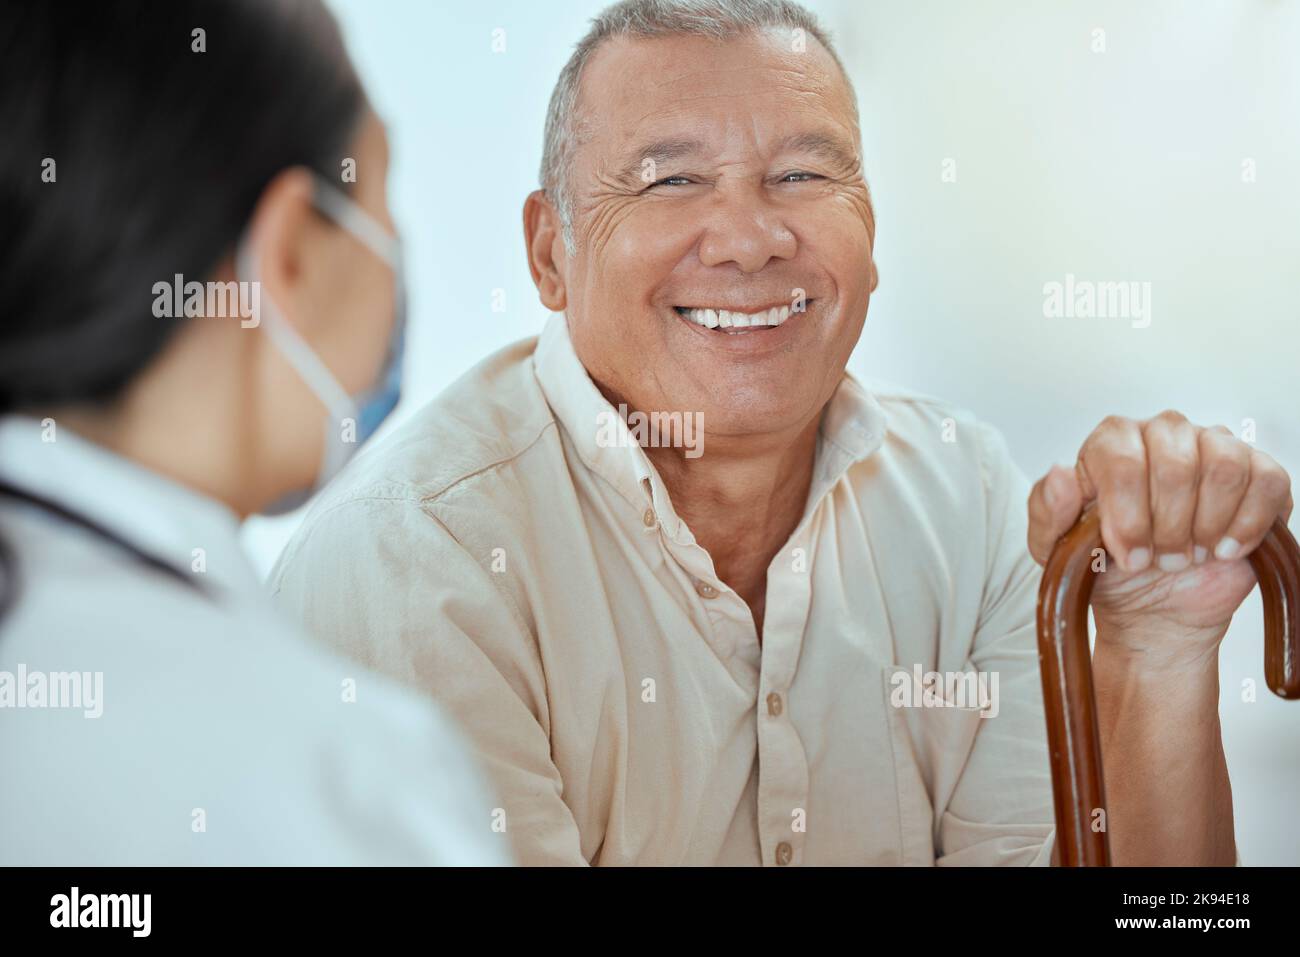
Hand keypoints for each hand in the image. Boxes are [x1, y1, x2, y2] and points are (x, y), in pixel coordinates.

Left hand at [1027, 411, 1292, 661]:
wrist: (1151, 603)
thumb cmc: (1103, 566)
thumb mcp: (1055, 547)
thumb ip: (1050, 509)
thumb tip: (1061, 472)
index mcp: (1111, 441)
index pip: (1121, 460)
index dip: (1128, 516)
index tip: (1129, 555)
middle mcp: (1163, 432)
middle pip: (1174, 464)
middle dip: (1167, 527)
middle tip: (1159, 560)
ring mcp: (1215, 447)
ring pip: (1224, 467)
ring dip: (1205, 525)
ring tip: (1188, 555)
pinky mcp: (1259, 474)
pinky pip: (1268, 481)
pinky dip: (1247, 524)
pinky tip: (1222, 550)